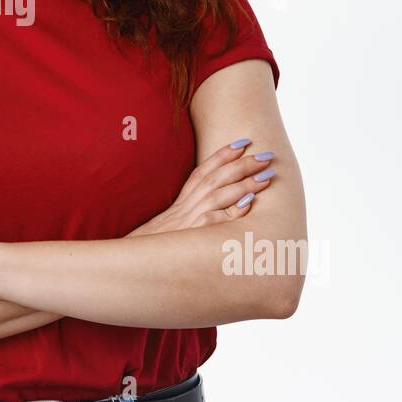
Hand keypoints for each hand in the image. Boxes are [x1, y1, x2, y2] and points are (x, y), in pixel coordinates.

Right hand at [128, 139, 275, 236]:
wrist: (134, 260)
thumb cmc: (158, 246)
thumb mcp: (173, 224)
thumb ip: (191, 213)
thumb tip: (217, 209)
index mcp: (182, 201)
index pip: (204, 171)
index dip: (222, 154)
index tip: (243, 142)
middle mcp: (186, 206)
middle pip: (216, 178)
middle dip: (242, 164)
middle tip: (267, 156)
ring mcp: (190, 220)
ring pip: (219, 195)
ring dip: (244, 184)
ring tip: (267, 176)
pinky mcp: (193, 236)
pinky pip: (215, 222)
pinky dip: (232, 212)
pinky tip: (248, 204)